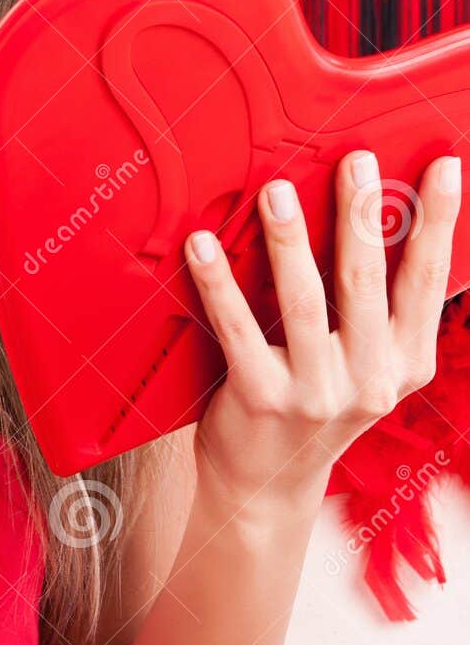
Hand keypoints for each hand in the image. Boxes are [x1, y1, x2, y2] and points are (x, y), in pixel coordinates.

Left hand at [184, 149, 461, 516]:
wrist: (267, 485)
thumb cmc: (316, 400)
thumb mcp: (367, 365)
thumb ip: (378, 309)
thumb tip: (379, 213)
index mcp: (405, 363)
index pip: (427, 280)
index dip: (437, 221)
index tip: (442, 166)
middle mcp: (368, 380)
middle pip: (367, 283)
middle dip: (361, 216)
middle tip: (356, 159)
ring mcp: (315, 392)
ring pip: (303, 301)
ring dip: (288, 240)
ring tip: (276, 191)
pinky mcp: (261, 398)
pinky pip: (237, 327)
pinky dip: (218, 282)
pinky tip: (202, 245)